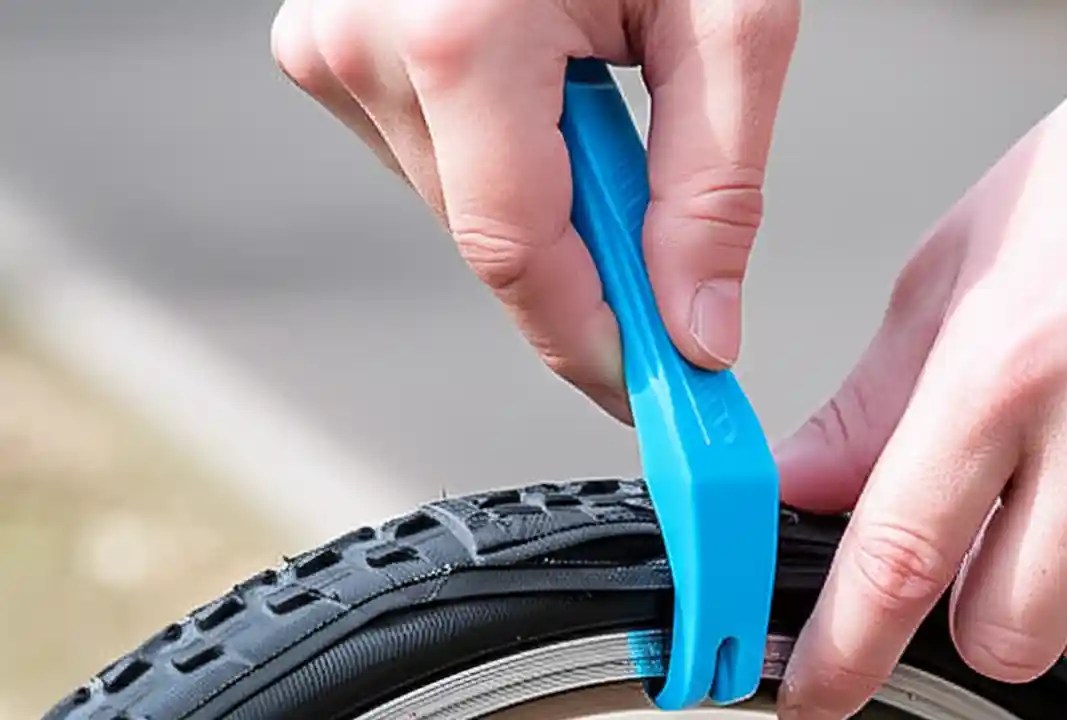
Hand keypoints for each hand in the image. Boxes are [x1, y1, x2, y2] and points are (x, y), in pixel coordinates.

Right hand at [269, 0, 798, 420]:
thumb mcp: (726, 15)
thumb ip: (713, 186)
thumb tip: (697, 327)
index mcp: (456, 31)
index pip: (519, 254)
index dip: (595, 341)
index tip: (660, 394)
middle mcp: (366, 42)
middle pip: (492, 238)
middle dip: (590, 271)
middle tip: (670, 258)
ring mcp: (332, 42)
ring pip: (461, 204)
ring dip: (550, 202)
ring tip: (602, 107)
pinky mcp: (331, 44)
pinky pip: (431, 155)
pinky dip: (504, 158)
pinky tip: (546, 92)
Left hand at [776, 2, 1066, 715]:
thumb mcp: (969, 259)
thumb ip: (880, 395)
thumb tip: (808, 479)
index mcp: (1005, 374)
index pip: (897, 561)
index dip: (841, 651)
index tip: (814, 688)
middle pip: (1005, 637)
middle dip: (968, 614)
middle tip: (973, 542)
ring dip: (1065, 592)